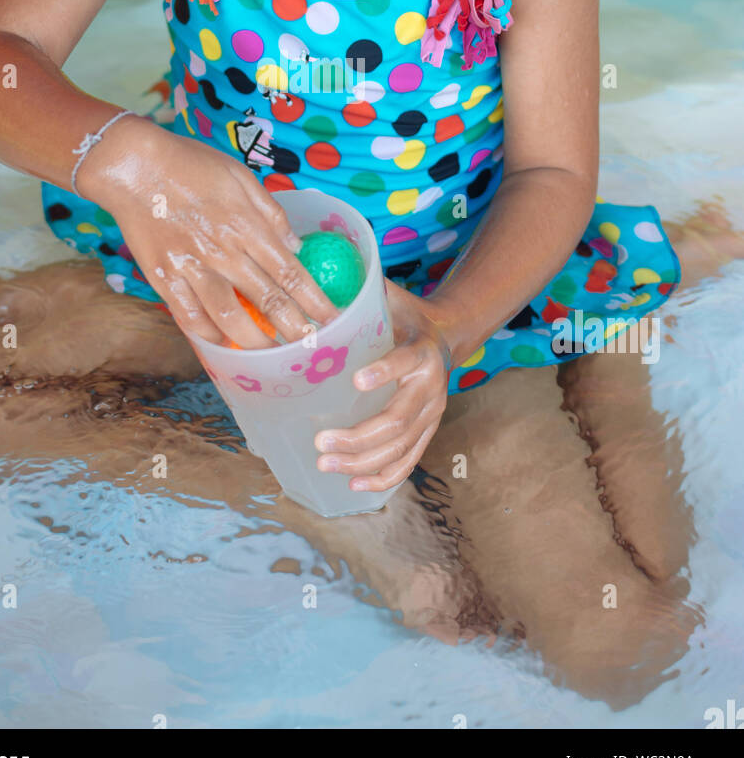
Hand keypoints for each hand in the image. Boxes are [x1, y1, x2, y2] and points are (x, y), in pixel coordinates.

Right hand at [78, 116, 339, 347]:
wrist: (132, 166)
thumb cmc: (189, 163)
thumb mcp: (240, 176)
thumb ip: (270, 213)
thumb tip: (294, 245)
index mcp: (246, 225)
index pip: (289, 272)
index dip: (314, 299)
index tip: (332, 319)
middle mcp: (223, 251)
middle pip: (266, 298)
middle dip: (294, 327)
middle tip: (311, 347)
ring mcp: (192, 267)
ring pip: (228, 316)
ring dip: (253, 340)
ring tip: (271, 354)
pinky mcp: (164, 277)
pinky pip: (188, 315)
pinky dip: (207, 334)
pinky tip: (222, 343)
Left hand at [314, 279, 452, 492]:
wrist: (446, 336)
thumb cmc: (403, 316)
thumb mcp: (388, 297)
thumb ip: (358, 292)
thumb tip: (311, 272)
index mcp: (422, 350)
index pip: (405, 362)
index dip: (384, 373)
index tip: (356, 380)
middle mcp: (432, 387)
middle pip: (397, 420)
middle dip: (358, 436)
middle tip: (320, 442)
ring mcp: (432, 415)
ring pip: (400, 448)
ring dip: (362, 462)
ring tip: (325, 464)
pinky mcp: (428, 433)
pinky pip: (409, 462)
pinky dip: (383, 478)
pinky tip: (355, 485)